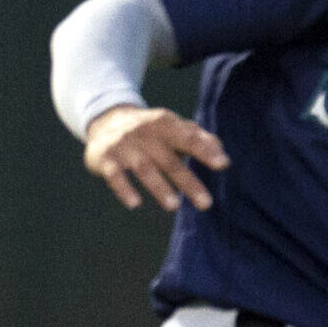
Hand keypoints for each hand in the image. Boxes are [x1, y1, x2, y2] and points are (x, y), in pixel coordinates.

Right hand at [83, 105, 228, 210]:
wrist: (105, 121)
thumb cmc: (150, 130)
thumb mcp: (172, 128)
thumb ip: (198, 138)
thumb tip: (222, 153)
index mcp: (164, 124)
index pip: (188, 137)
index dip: (205, 150)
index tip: (222, 164)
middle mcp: (144, 133)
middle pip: (169, 160)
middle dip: (188, 182)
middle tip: (206, 203)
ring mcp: (124, 145)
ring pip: (144, 168)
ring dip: (159, 187)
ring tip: (175, 206)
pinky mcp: (105, 158)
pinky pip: (115, 175)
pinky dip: (124, 189)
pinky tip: (135, 204)